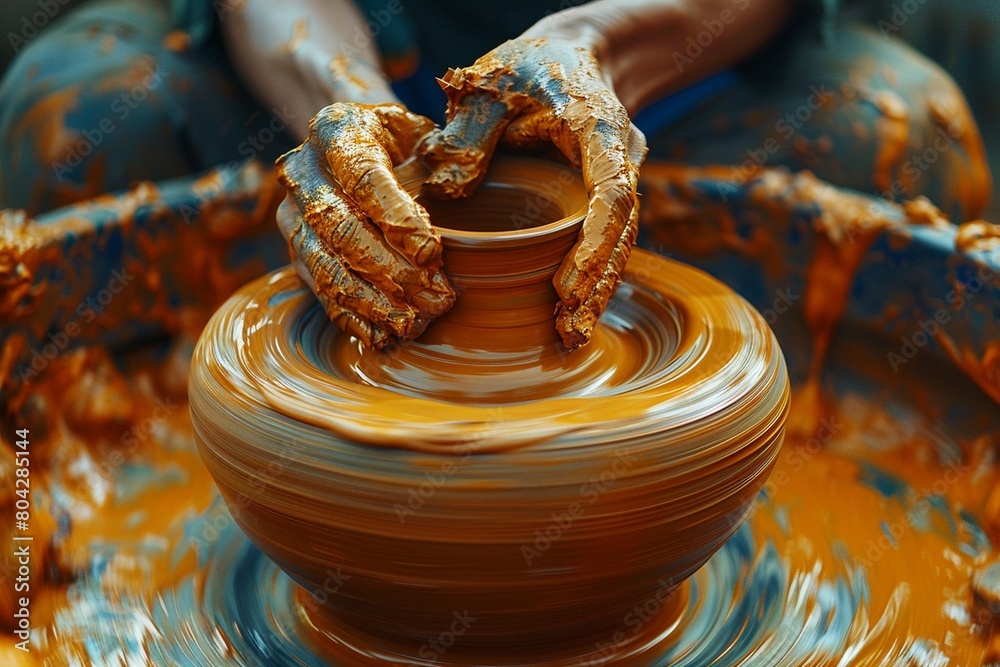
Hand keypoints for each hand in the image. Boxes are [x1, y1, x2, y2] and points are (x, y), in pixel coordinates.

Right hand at [276, 102, 454, 348]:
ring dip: (372, 303)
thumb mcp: (425, 132)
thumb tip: (459, 179)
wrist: (355, 150)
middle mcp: (303, 174)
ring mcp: (292, 217)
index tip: (432, 253)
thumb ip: (447, 153)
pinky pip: (319, 291)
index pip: (362, 177)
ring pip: (326, 267)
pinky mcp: (296, 254)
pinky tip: (384, 335)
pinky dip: (352, 317)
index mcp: (335, 132)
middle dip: (392, 272)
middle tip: (438, 298)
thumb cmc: (401, 142)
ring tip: (415, 324)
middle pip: (342, 230)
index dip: (396, 218)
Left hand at [418, 37, 646, 348]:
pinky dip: (592, 273)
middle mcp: (620, 157)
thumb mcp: (487, 84)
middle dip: (598, 283)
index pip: (612, 192)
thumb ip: (467, 131)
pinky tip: (571, 307)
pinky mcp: (604, 193)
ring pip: (619, 240)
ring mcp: (618, 177)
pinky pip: (606, 237)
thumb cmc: (527, 66)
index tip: (570, 286)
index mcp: (599, 128)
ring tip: (572, 334)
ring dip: (599, 288)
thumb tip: (447, 191)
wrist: (572, 53)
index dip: (595, 243)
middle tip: (570, 330)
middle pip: (623, 230)